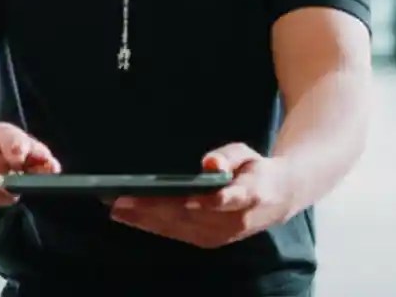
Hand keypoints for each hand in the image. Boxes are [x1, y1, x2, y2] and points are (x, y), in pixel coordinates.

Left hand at [110, 143, 292, 248]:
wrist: (278, 200)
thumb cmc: (255, 170)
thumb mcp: (248, 153)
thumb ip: (229, 156)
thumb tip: (210, 163)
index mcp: (251, 195)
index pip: (231, 200)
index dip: (211, 201)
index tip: (189, 199)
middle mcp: (234, 221)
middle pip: (193, 216)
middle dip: (155, 209)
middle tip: (122, 200)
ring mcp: (221, 235)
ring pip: (180, 228)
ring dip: (146, 220)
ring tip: (117, 209)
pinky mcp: (210, 241)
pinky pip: (178, 234)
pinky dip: (153, 226)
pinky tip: (131, 217)